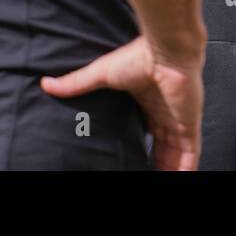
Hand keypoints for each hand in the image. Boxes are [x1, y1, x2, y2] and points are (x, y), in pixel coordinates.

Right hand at [41, 36, 202, 169]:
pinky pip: (190, 156)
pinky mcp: (189, 127)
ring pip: (175, 157)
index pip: (148, 133)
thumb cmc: (138, 56)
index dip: (142, 149)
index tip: (132, 162)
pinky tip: (181, 181)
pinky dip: (185, 171)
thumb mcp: (101, 74)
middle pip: (162, 149)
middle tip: (142, 175)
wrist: (165, 50)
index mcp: (150, 104)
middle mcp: (166, 115)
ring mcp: (179, 122)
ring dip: (169, 171)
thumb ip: (76, 83)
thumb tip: (46, 83)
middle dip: (155, 165)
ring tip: (161, 184)